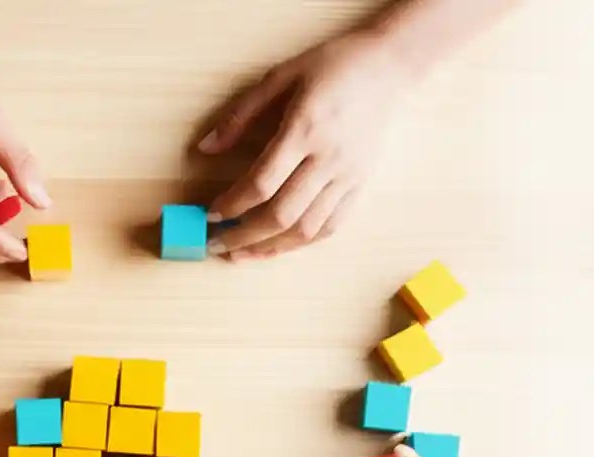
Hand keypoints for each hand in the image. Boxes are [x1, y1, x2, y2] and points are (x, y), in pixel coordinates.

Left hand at [199, 31, 408, 259]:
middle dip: (243, 236)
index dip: (232, 204)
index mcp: (305, 129)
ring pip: (307, 228)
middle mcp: (327, 159)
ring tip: (242, 254)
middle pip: (282, 214)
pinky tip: (278, 246)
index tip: (211, 214)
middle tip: (217, 244)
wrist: (388, 67)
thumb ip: (240, 115)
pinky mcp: (360, 185)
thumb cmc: (332, 66)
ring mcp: (347, 176)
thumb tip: (205, 148)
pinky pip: (330, 226)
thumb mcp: (280, 77)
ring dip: (270, 248)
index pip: (261, 183)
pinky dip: (301, 242)